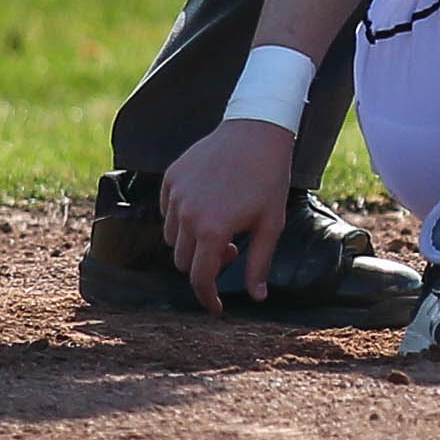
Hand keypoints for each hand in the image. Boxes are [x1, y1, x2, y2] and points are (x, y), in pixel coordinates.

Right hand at [159, 118, 298, 309]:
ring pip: (171, 238)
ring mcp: (175, 195)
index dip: (207, 298)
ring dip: (192, 243)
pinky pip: (167, 211)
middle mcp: (187, 215)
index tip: (217, 308)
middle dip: (204, 265)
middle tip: (232, 250)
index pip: (200, 278)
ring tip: (222, 226)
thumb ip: (259, 264)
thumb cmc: (269, 178)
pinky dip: (182, 219)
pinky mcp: (170, 179)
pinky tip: (209, 206)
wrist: (257, 131)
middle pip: (182, 261)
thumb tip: (257, 297)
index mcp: (213, 230)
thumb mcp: (271, 224)